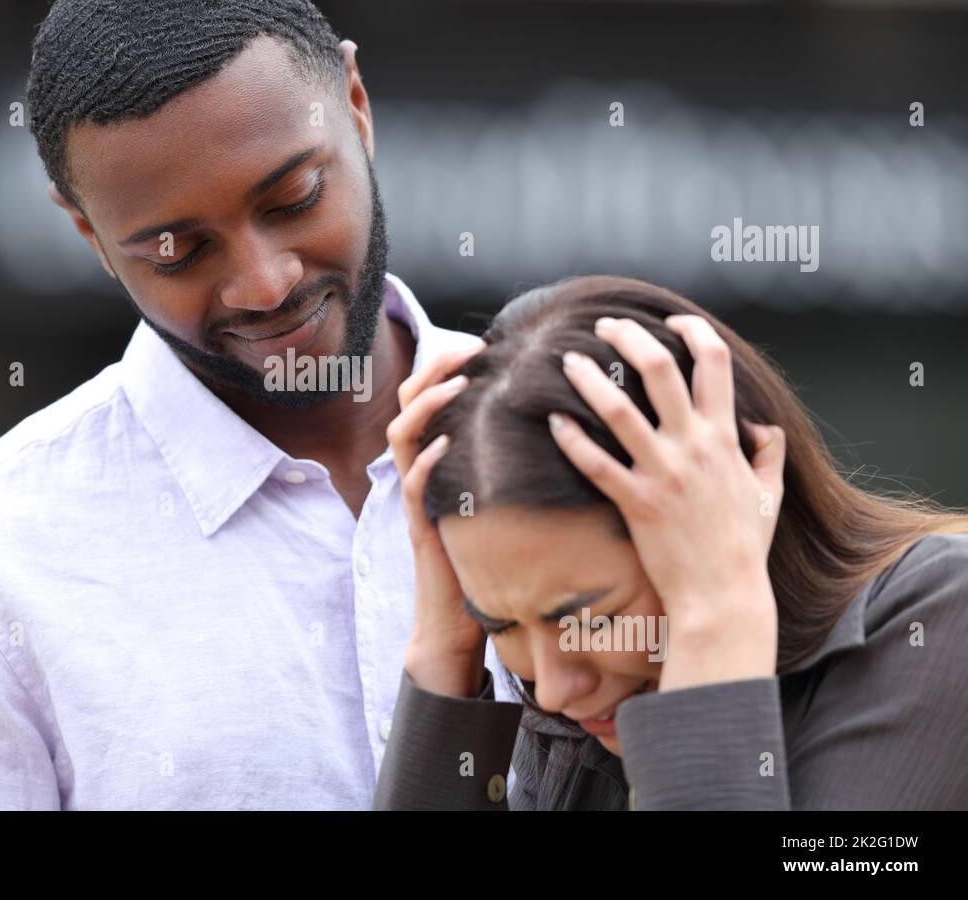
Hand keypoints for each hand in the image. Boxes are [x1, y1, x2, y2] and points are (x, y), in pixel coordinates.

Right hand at [387, 338, 486, 694]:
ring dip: (427, 406)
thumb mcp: (502, 503)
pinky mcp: (421, 527)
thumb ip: (516, 469)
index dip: (449, 365)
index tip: (482, 343)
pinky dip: (425, 463)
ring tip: (456, 385)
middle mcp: (421, 472)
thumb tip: (567, 431)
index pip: (432, 397)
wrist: (455, 625)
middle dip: (435, 370)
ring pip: (402, 436)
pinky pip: (414, 487)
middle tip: (467, 348)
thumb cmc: (486, 563)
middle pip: (410, 403)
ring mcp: (417, 498)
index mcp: (439, 460)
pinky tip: (446, 445)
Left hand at [549, 314, 785, 686]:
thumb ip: (768, 454)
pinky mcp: (636, 503)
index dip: (692, 331)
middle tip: (604, 325)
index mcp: (726, 438)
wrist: (723, 596)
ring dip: (590, 379)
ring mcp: (663, 473)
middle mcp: (694, 447)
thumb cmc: (743, 547)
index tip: (671, 320)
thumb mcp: (769, 493)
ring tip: (569, 360)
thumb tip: (762, 427)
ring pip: (619, 410)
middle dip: (629, 337)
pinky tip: (553, 421)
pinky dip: (572, 439)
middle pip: (660, 370)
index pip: (713, 363)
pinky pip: (596, 463)